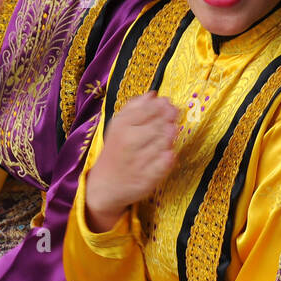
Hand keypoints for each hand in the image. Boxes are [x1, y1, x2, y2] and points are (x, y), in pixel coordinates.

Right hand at [84, 93, 177, 232]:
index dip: (161, 106)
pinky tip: (170, 152)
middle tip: (175, 114)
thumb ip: (134, 109)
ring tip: (173, 131)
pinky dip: (170, 156)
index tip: (169, 104)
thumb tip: (153, 94)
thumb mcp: (118, 127)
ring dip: (171, 135)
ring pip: (163, 143)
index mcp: (121, 127)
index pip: (147, 110)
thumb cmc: (115, 152)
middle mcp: (129, 142)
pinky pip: (165, 164)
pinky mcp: (147, 178)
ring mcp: (138, 161)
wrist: (104, 185)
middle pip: (157, 125)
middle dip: (169, 118)